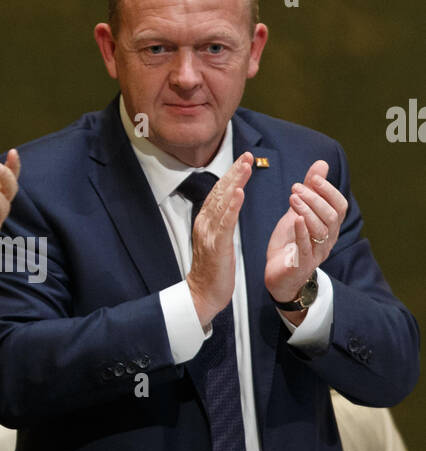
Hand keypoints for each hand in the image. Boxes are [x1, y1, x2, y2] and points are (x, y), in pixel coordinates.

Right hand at [186, 153, 252, 328]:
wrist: (202, 295)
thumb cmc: (213, 270)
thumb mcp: (217, 240)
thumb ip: (221, 222)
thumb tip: (229, 205)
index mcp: (206, 222)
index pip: (219, 193)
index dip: (231, 175)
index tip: (243, 160)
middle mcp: (205, 223)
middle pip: (220, 192)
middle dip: (234, 172)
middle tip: (247, 155)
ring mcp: (209, 234)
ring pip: (222, 202)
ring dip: (235, 182)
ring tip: (246, 166)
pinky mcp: (216, 246)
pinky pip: (225, 223)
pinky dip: (232, 206)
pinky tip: (240, 193)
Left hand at [264, 159, 346, 309]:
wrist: (279, 275)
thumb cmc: (290, 241)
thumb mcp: (298, 211)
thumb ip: (310, 190)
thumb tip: (322, 164)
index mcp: (330, 226)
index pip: (339, 206)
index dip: (329, 191)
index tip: (313, 179)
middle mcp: (328, 240)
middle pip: (331, 216)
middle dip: (315, 199)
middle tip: (295, 188)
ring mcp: (317, 253)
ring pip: (320, 230)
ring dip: (307, 211)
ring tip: (292, 198)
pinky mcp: (302, 265)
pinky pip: (306, 247)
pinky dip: (302, 232)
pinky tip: (295, 218)